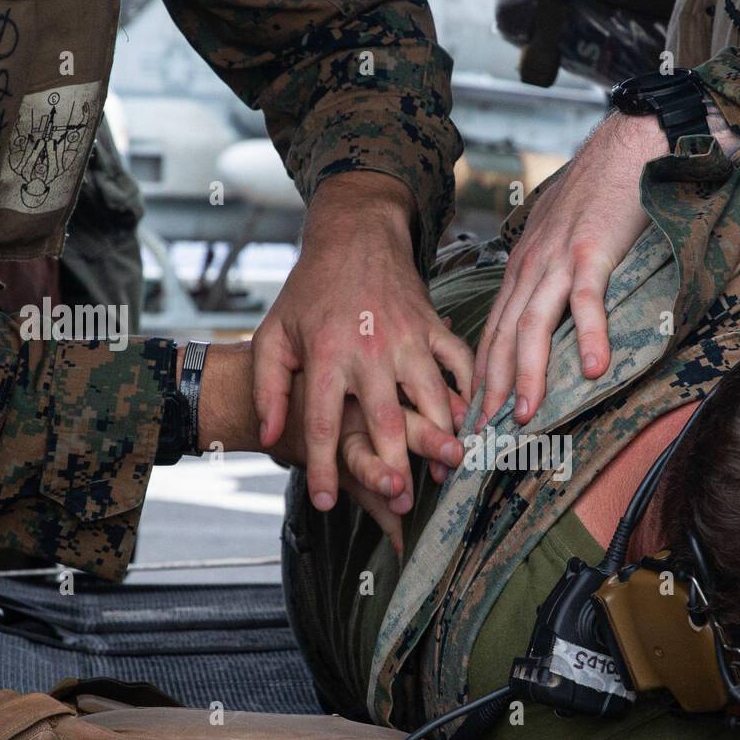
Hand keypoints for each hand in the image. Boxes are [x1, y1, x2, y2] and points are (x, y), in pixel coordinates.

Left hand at [250, 171, 472, 513]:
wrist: (355, 235)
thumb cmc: (309, 292)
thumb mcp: (274, 335)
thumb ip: (268, 388)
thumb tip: (269, 437)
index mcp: (326, 354)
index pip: (322, 423)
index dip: (323, 467)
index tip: (326, 503)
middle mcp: (369, 350)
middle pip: (384, 420)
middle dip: (393, 464)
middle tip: (399, 500)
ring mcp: (408, 338)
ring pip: (431, 399)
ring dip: (441, 439)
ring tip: (443, 472)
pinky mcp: (434, 327)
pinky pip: (459, 367)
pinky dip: (469, 396)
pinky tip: (471, 426)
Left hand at [474, 111, 666, 426]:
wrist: (626, 146)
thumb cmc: (597, 195)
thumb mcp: (557, 239)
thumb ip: (547, 277)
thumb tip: (544, 315)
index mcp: (522, 268)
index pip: (494, 330)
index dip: (482, 376)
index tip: (475, 415)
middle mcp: (532, 267)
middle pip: (505, 337)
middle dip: (493, 388)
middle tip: (486, 432)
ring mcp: (560, 260)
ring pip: (535, 325)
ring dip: (530, 373)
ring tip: (527, 414)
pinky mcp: (594, 251)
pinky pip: (588, 300)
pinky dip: (590, 336)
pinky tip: (593, 370)